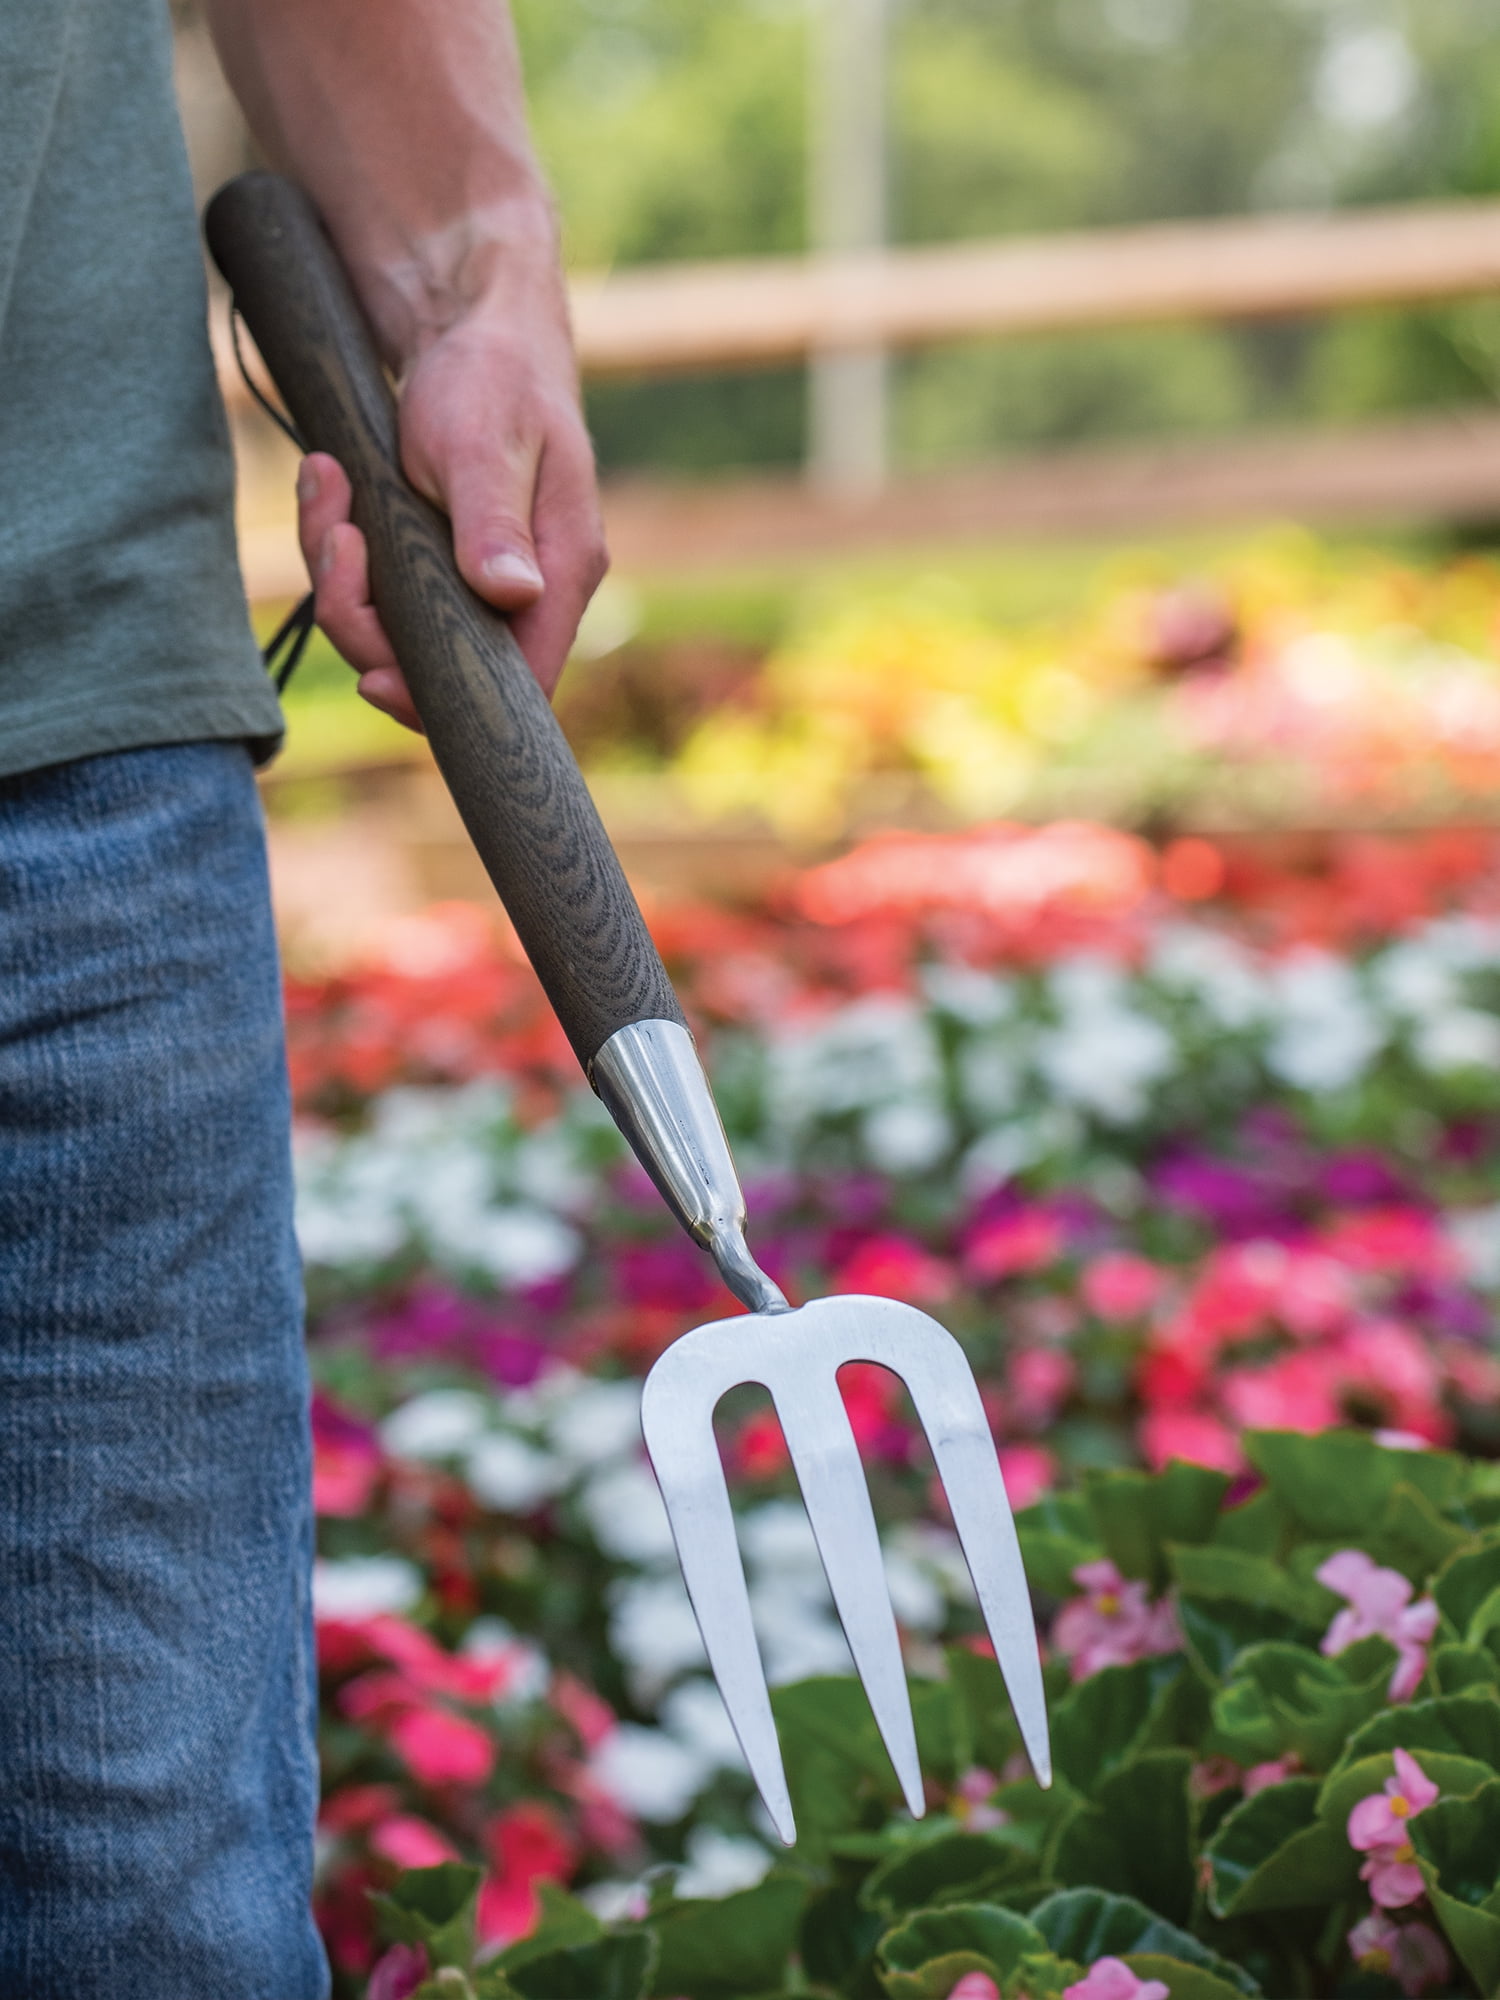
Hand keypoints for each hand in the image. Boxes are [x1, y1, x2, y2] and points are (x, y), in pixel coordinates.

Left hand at [295, 291, 607, 730]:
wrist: (463, 300)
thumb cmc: (491, 365)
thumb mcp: (484, 442)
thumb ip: (495, 524)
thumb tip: (514, 597)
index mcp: (560, 570)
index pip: (523, 683)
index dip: (450, 701)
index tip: (377, 679)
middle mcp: (522, 587)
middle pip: (442, 665)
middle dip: (368, 617)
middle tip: (342, 541)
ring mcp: (475, 572)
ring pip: (396, 624)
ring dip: (340, 568)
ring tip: (326, 485)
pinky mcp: (433, 551)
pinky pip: (376, 582)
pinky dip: (338, 540)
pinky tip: (328, 478)